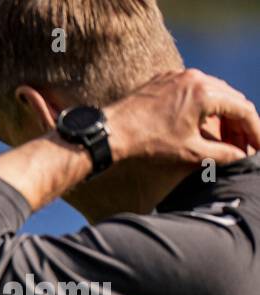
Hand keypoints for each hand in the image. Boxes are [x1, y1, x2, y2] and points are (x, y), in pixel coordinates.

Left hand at [106, 69, 259, 166]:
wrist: (111, 132)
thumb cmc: (148, 143)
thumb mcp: (189, 152)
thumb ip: (221, 154)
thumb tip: (240, 156)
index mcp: (206, 93)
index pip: (242, 110)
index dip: (254, 131)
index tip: (257, 147)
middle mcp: (195, 78)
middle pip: (230, 99)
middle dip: (239, 124)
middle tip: (241, 146)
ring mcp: (178, 76)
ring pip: (213, 93)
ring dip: (221, 115)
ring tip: (223, 139)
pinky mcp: (164, 80)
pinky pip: (192, 90)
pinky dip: (202, 107)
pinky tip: (201, 125)